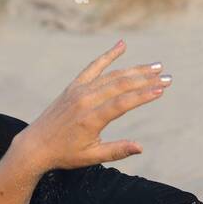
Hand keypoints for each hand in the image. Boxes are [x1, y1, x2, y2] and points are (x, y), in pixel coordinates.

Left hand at [19, 40, 167, 172]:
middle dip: (146, 80)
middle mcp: (85, 100)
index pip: (122, 103)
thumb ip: (117, 151)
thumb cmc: (65, 154)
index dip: (144, 96)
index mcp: (90, 119)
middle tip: (167, 77)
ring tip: (155, 66)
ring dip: (135, 70)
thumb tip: (141, 147)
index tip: (162, 90)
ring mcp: (79, 90)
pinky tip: (122, 46)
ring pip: (111, 75)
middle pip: (121, 85)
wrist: (35, 145)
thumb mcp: (92, 157)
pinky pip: (93, 67)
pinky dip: (108, 56)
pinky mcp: (74, 86)